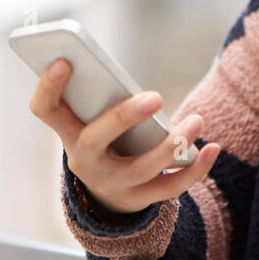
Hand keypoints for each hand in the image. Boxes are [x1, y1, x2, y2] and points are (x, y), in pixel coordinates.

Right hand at [29, 57, 221, 215]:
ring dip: (173, 144)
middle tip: (155, 96)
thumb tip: (118, 72)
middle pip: (96, 140)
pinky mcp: (141, 198)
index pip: (46, 111)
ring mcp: (113, 184)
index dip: (49, 87)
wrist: (107, 194)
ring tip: (196, 121)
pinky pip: (171, 187)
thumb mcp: (94, 122)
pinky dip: (196, 169)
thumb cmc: (104, 139)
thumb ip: (102, 99)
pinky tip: (212, 149)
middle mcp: (85, 162)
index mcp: (68, 135)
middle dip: (123, 117)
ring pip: (142, 167)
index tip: (63, 60)